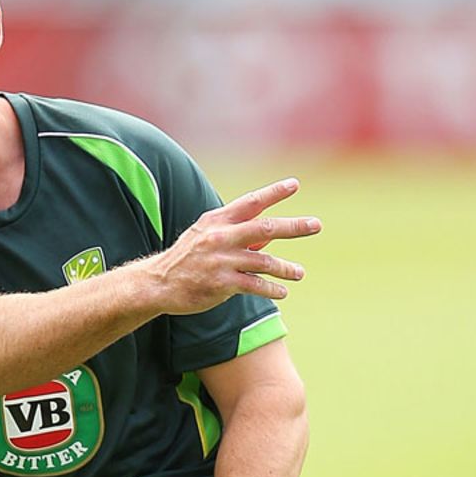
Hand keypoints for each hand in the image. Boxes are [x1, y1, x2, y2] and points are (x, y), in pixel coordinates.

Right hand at [147, 179, 320, 315]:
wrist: (159, 283)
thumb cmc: (187, 258)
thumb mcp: (207, 236)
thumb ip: (236, 233)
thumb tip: (267, 237)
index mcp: (218, 220)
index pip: (251, 202)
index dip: (274, 192)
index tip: (295, 184)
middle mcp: (222, 236)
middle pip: (266, 228)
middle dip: (294, 226)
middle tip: (316, 225)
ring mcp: (222, 260)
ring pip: (264, 261)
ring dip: (286, 268)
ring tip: (300, 273)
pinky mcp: (222, 283)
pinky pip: (255, 285)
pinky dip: (271, 289)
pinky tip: (283, 292)